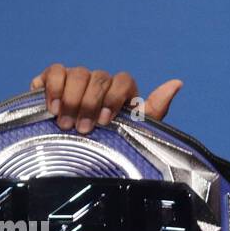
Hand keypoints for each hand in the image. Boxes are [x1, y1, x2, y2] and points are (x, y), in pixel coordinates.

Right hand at [28, 64, 182, 133]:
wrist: (72, 159)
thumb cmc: (108, 146)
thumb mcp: (135, 132)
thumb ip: (155, 109)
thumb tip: (177, 82)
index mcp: (121, 93)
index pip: (123, 80)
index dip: (113, 98)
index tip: (105, 121)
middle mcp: (100, 83)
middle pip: (97, 77)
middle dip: (90, 104)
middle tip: (83, 129)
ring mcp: (77, 80)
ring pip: (77, 73)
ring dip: (72, 99)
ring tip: (66, 124)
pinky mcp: (54, 80)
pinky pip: (55, 71)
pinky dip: (53, 88)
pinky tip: (52, 108)